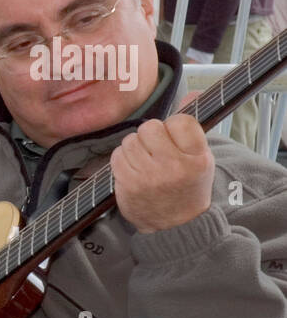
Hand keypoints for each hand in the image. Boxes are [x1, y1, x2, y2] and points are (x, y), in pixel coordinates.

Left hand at [111, 115, 213, 233]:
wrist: (176, 224)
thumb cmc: (187, 186)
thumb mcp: (200, 157)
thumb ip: (192, 126)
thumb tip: (192, 93)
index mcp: (197, 157)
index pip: (179, 120)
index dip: (172, 125)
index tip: (173, 136)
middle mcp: (174, 165)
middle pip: (150, 127)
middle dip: (150, 135)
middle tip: (156, 150)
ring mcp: (150, 176)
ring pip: (130, 140)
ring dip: (134, 147)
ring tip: (145, 161)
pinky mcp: (128, 184)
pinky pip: (117, 155)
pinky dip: (122, 159)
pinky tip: (133, 169)